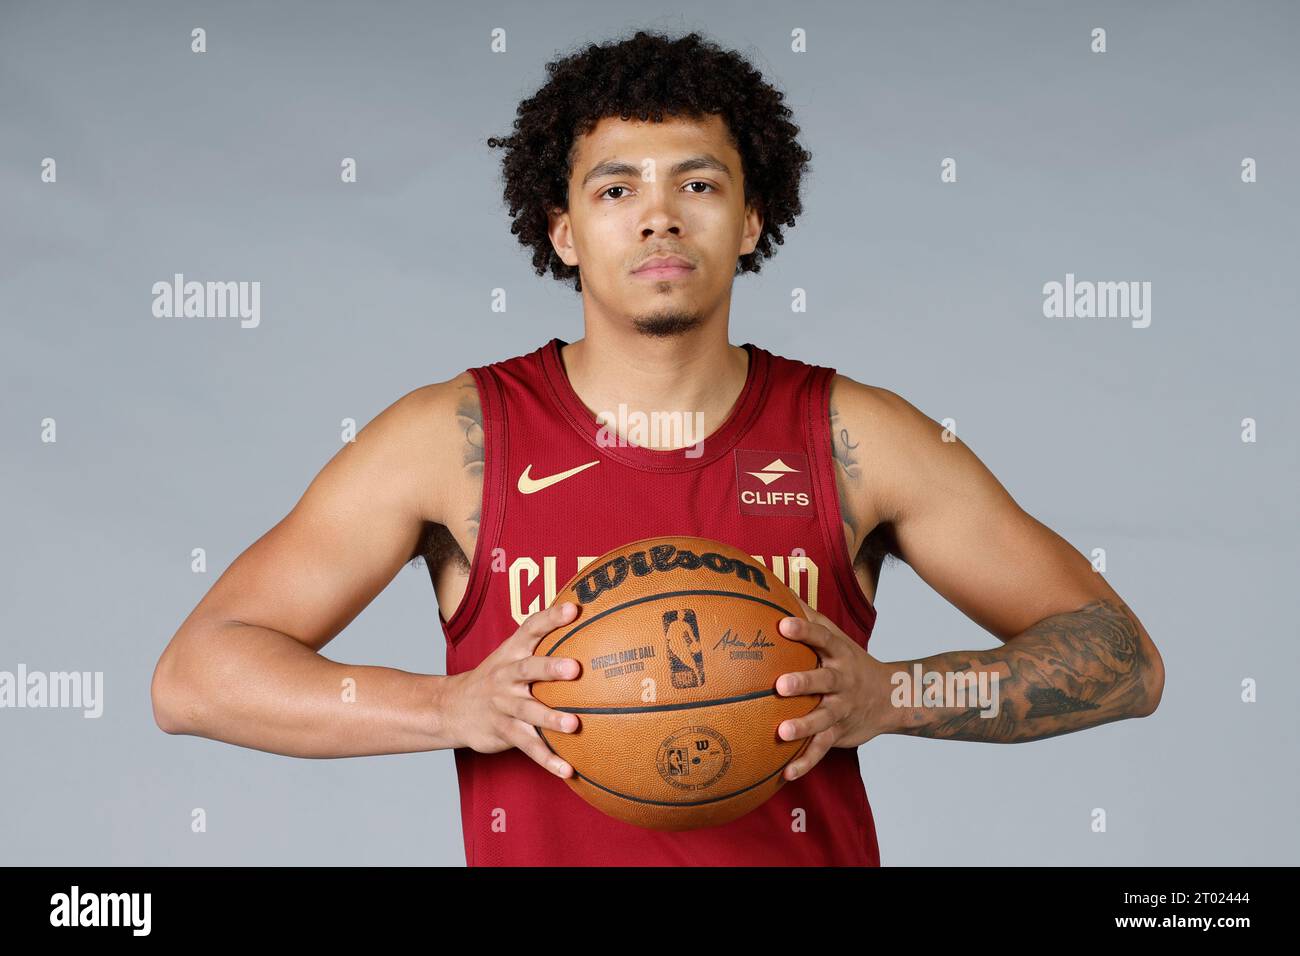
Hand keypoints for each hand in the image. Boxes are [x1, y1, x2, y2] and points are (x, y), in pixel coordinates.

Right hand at [443, 600, 583, 778]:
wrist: (452, 708)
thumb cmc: (497, 677)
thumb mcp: (512, 654)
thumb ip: (544, 640)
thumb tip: (588, 619)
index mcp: (512, 652)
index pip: (531, 629)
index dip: (550, 618)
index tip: (572, 609)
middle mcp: (506, 676)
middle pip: (527, 669)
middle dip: (550, 668)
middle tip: (574, 668)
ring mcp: (502, 704)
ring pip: (527, 710)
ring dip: (550, 718)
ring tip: (574, 725)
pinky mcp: (503, 730)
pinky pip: (527, 745)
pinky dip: (547, 758)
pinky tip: (568, 769)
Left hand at [774, 594, 893, 779]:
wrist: (892, 697)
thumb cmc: (850, 661)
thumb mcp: (836, 637)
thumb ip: (809, 617)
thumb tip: (776, 591)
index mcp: (839, 655)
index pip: (823, 639)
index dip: (804, 631)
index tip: (783, 624)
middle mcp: (842, 681)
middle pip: (824, 680)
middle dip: (804, 682)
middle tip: (781, 685)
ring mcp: (842, 709)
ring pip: (822, 718)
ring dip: (803, 726)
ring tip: (781, 732)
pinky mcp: (839, 732)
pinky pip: (821, 749)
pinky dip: (805, 762)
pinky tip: (786, 773)